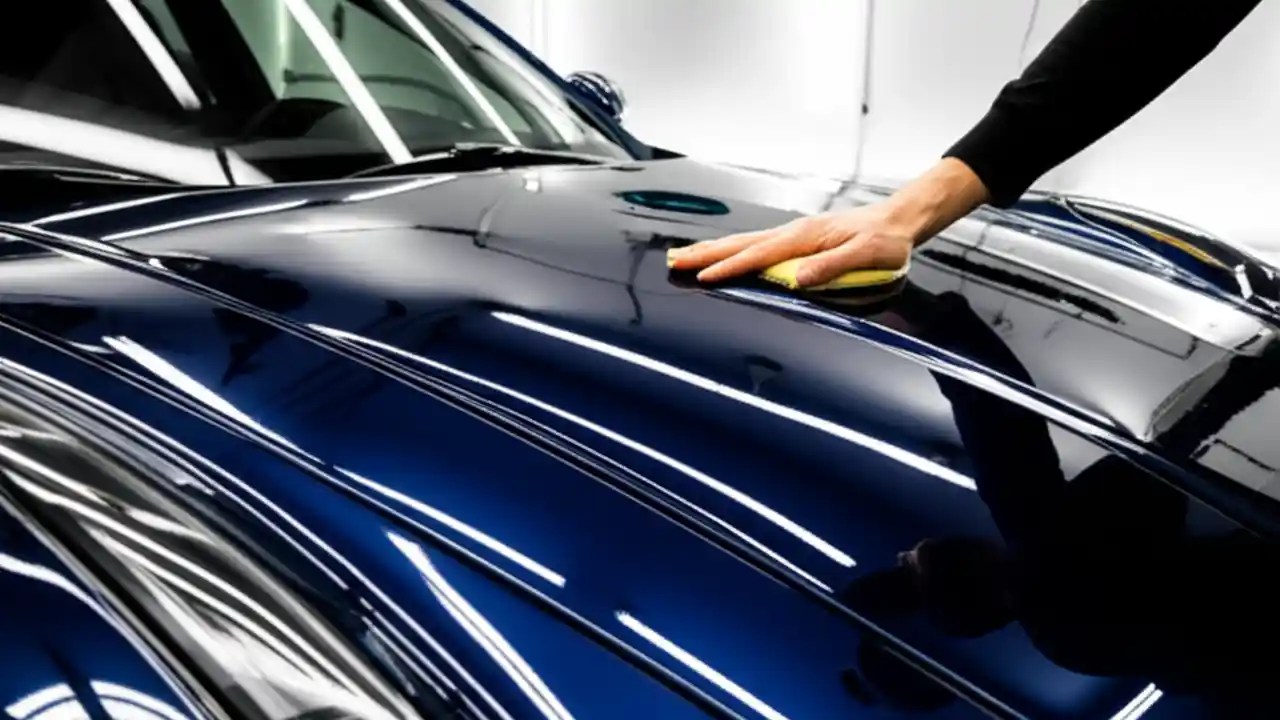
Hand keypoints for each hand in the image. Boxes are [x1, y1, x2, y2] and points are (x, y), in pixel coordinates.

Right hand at [668, 203, 917, 286]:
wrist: (899, 219)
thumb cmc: (886, 240)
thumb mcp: (868, 256)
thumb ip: (832, 266)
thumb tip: (799, 278)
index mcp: (805, 237)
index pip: (760, 255)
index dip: (731, 266)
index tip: (705, 276)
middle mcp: (794, 232)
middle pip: (741, 243)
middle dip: (706, 253)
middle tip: (674, 259)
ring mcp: (793, 234)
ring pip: (744, 242)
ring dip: (713, 249)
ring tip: (685, 255)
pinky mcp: (797, 239)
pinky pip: (756, 244)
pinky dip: (733, 248)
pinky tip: (723, 253)